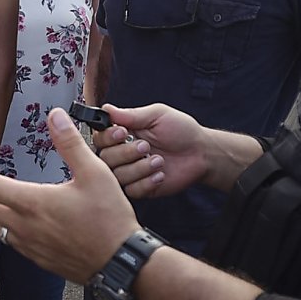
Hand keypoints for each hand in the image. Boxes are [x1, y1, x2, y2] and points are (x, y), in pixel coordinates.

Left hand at [0, 108, 139, 283]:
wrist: (119, 263)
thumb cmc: (109, 219)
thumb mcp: (95, 173)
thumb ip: (71, 143)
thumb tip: (55, 116)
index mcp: (32, 203)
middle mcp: (24, 226)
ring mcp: (29, 245)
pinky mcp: (37, 258)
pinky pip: (9, 240)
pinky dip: (0, 226)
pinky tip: (8, 220)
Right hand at [96, 103, 210, 198]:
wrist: (200, 153)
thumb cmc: (181, 131)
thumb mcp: (157, 115)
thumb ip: (131, 115)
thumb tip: (107, 109)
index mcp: (123, 134)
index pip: (100, 137)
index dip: (108, 137)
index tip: (122, 132)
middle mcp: (123, 154)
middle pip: (105, 158)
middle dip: (126, 153)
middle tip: (146, 147)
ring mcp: (131, 172)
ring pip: (117, 176)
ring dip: (139, 168)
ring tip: (158, 160)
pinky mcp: (140, 188)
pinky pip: (131, 190)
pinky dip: (146, 182)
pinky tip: (160, 174)